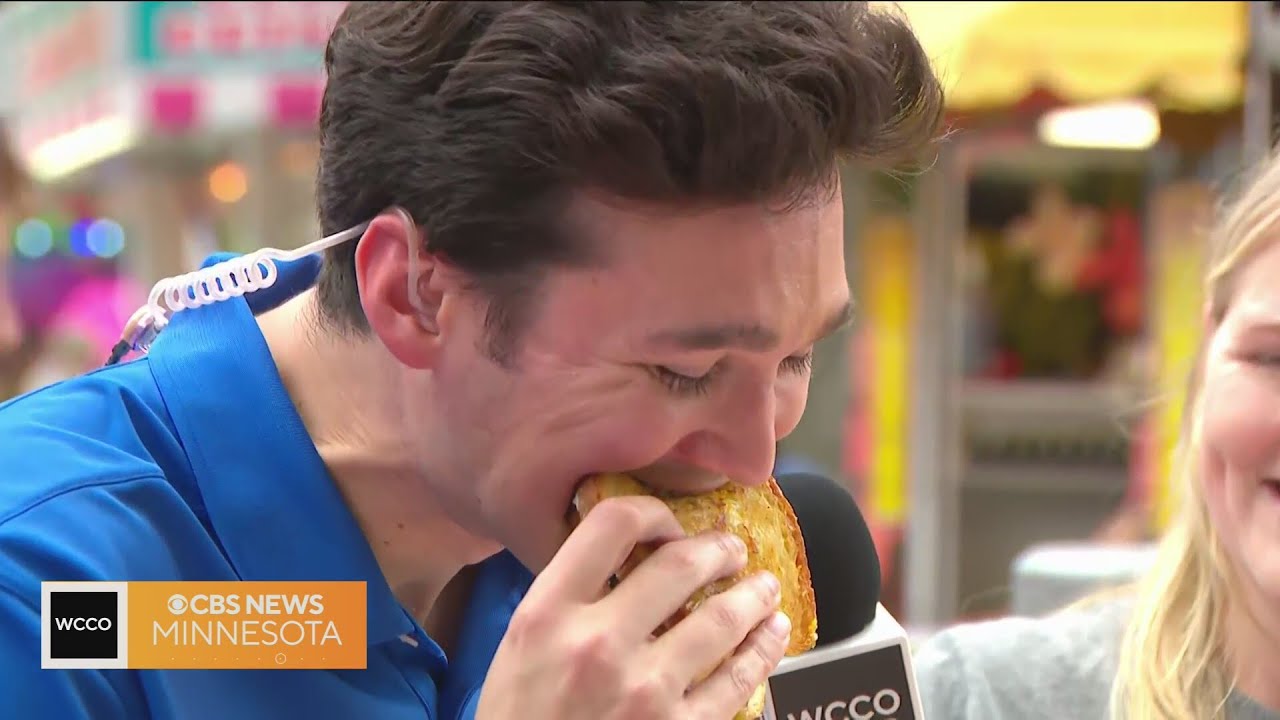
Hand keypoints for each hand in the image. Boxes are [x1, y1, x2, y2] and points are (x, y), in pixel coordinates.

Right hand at [476, 495, 790, 719]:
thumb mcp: (520, 651)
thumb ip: (565, 602)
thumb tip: (622, 560)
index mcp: (548, 614)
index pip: (611, 525)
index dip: (653, 513)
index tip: (670, 524)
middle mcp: (597, 644)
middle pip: (678, 564)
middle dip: (718, 550)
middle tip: (732, 550)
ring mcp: (642, 691)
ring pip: (721, 619)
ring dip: (753, 595)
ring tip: (763, 588)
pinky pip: (737, 681)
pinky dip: (763, 651)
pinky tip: (772, 636)